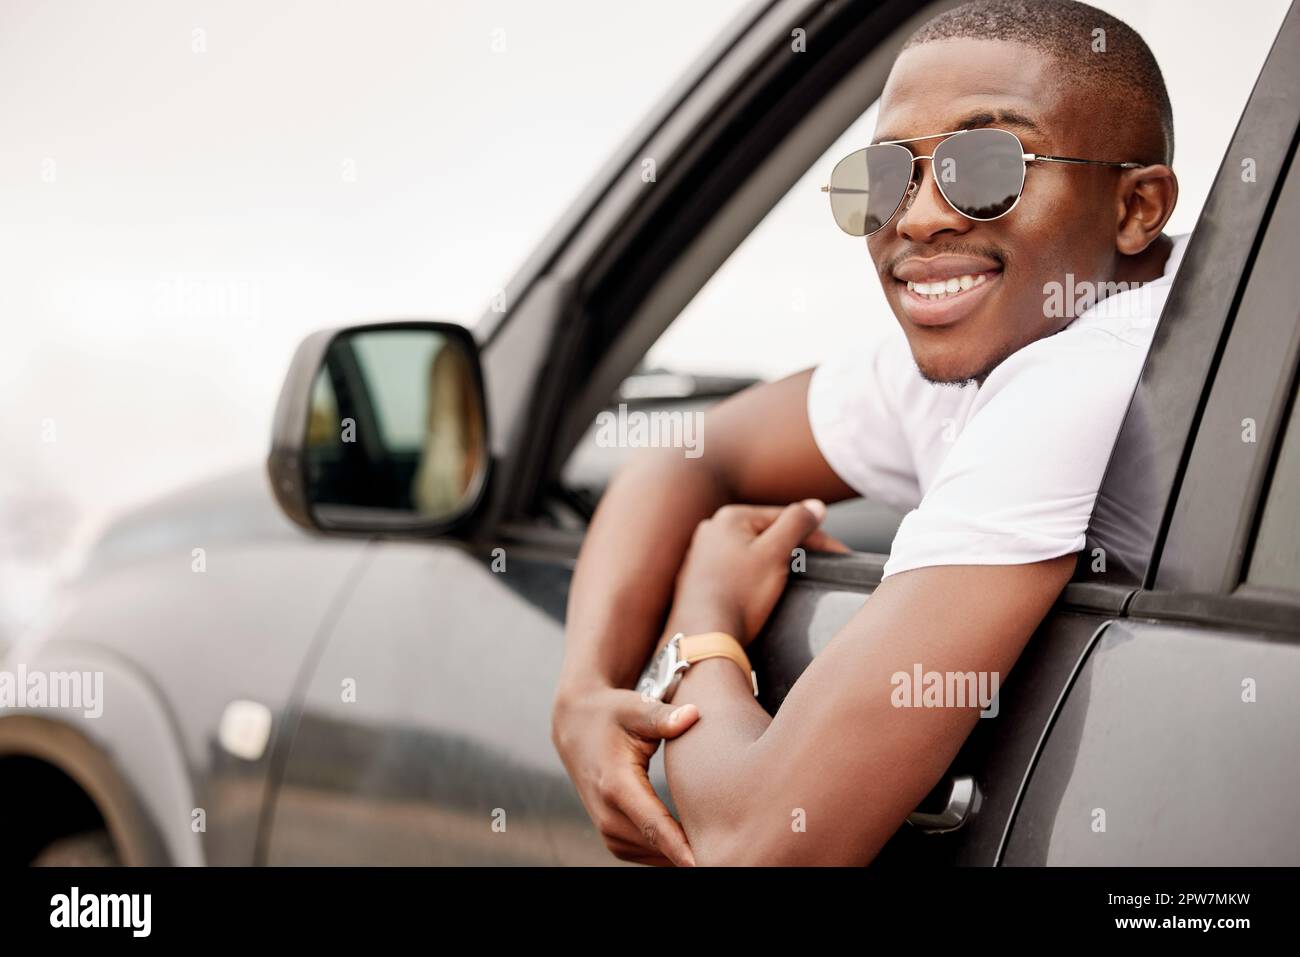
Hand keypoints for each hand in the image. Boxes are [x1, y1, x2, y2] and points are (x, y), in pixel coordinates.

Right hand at [551, 684, 700, 865]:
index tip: (704, 863)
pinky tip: (694, 845)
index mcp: (615, 784)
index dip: (679, 848)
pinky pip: (645, 853)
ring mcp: (606, 828)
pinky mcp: (611, 834)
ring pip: (651, 854)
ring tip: (718, 851)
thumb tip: (693, 714)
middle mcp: (607, 813)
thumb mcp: (634, 709)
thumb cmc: (610, 715)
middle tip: (730, 855)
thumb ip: (662, 717)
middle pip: (655, 846)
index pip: (653, 825)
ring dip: (679, 855)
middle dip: (689, 855)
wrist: (575, 727)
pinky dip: (668, 852)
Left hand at [668, 500, 838, 645]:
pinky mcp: (700, 579)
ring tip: (793, 581)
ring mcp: (702, 555)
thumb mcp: (776, 553)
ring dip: (775, 563)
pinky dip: (754, 578)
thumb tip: (815, 506)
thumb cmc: (739, 594)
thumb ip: (797, 523)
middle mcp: (711, 530)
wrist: (705, 636)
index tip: (838, 554)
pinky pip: (737, 570)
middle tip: (819, 569)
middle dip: (795, 549)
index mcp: (730, 517)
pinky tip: (761, 592)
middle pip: (767, 534)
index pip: (785, 518)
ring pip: (752, 552)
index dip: (816, 536)